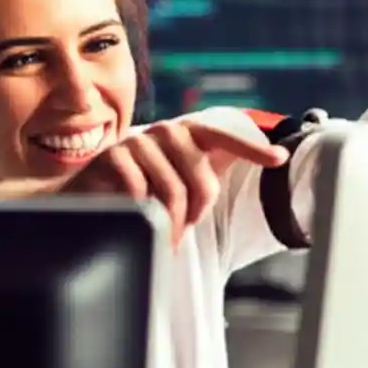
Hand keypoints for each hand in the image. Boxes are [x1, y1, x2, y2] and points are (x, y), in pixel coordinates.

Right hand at [61, 120, 287, 245]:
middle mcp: (164, 130)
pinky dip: (143, 214)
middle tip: (185, 231)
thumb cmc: (142, 192)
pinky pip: (142, 193)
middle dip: (197, 212)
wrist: (89, 197)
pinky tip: (137, 218)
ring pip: (172, 190)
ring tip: (165, 237)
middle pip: (201, 177)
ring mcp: (138, 141)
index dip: (250, 148)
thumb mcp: (177, 182)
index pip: (222, 134)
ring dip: (171, 224)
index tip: (279, 158)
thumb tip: (249, 174)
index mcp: (185, 132)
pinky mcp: (114, 155)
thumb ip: (206, 176)